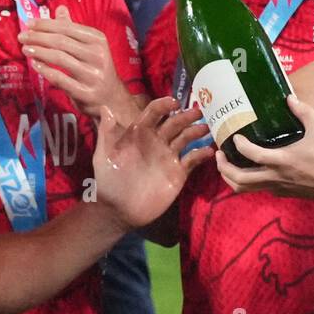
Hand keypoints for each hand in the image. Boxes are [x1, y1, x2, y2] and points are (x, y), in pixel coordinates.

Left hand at [19, 5, 138, 121]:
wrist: (112, 99)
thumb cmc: (96, 69)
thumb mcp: (90, 47)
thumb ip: (73, 29)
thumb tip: (60, 8)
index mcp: (98, 40)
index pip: (67, 27)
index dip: (46, 24)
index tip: (29, 23)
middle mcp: (97, 55)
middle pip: (61, 41)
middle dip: (38, 37)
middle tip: (22, 36)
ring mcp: (92, 75)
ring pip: (59, 58)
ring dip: (39, 52)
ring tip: (25, 48)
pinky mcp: (85, 92)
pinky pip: (60, 79)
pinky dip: (45, 70)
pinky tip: (35, 65)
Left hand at [92, 97, 210, 229]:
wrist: (119, 210)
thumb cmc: (109, 180)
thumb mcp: (105, 155)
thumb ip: (107, 132)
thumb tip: (105, 108)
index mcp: (140, 133)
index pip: (154, 113)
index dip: (164, 106)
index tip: (175, 103)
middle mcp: (157, 141)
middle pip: (174, 123)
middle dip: (186, 116)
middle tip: (198, 111)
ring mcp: (169, 156)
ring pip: (186, 138)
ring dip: (196, 131)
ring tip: (206, 128)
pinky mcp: (178, 173)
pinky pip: (192, 160)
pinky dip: (202, 154)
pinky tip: (209, 151)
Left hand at [216, 94, 313, 200]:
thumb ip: (303, 112)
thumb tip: (289, 97)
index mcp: (283, 161)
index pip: (252, 155)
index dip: (239, 146)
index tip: (234, 136)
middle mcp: (275, 177)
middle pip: (240, 179)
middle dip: (223, 167)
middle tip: (219, 154)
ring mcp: (276, 187)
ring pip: (244, 189)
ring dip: (230, 177)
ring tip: (225, 163)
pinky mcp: (280, 193)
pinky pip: (257, 189)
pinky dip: (246, 181)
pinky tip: (247, 168)